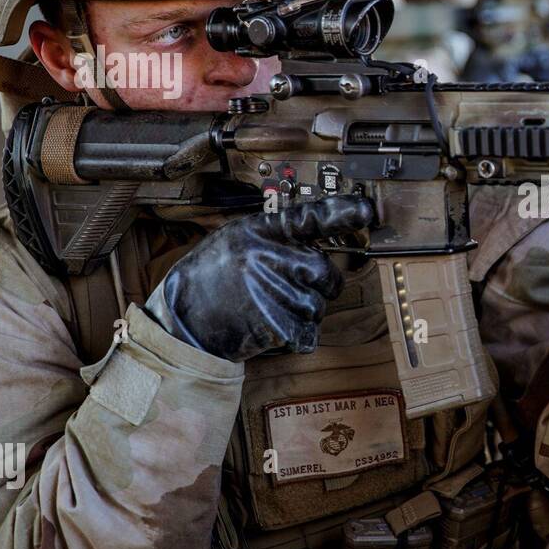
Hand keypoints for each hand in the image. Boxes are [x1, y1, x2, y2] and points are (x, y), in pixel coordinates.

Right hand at [146, 195, 374, 361]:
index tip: (367, 211)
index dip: (342, 213)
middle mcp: (270, 257)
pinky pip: (308, 333)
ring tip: (268, 307)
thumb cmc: (211, 277)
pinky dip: (295, 337)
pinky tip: (268, 326)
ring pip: (318, 306)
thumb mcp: (236, 240)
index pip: (310, 217)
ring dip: (303, 312)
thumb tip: (319, 239)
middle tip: (291, 289)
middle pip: (326, 272)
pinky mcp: (276, 324)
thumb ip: (276, 236)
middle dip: (320, 285)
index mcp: (259, 231)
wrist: (181, 318)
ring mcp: (274, 291)